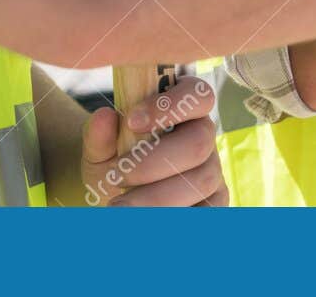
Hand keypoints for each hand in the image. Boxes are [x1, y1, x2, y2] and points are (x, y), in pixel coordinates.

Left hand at [81, 75, 227, 206]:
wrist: (117, 199)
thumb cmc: (115, 166)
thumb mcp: (99, 153)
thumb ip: (98, 136)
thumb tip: (104, 116)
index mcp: (184, 109)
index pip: (197, 93)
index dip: (171, 105)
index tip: (132, 121)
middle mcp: (204, 136)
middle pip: (198, 143)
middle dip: (153, 162)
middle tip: (117, 176)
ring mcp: (213, 170)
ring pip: (201, 180)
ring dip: (157, 197)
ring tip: (119, 207)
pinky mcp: (216, 202)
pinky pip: (209, 211)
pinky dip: (177, 216)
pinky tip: (147, 221)